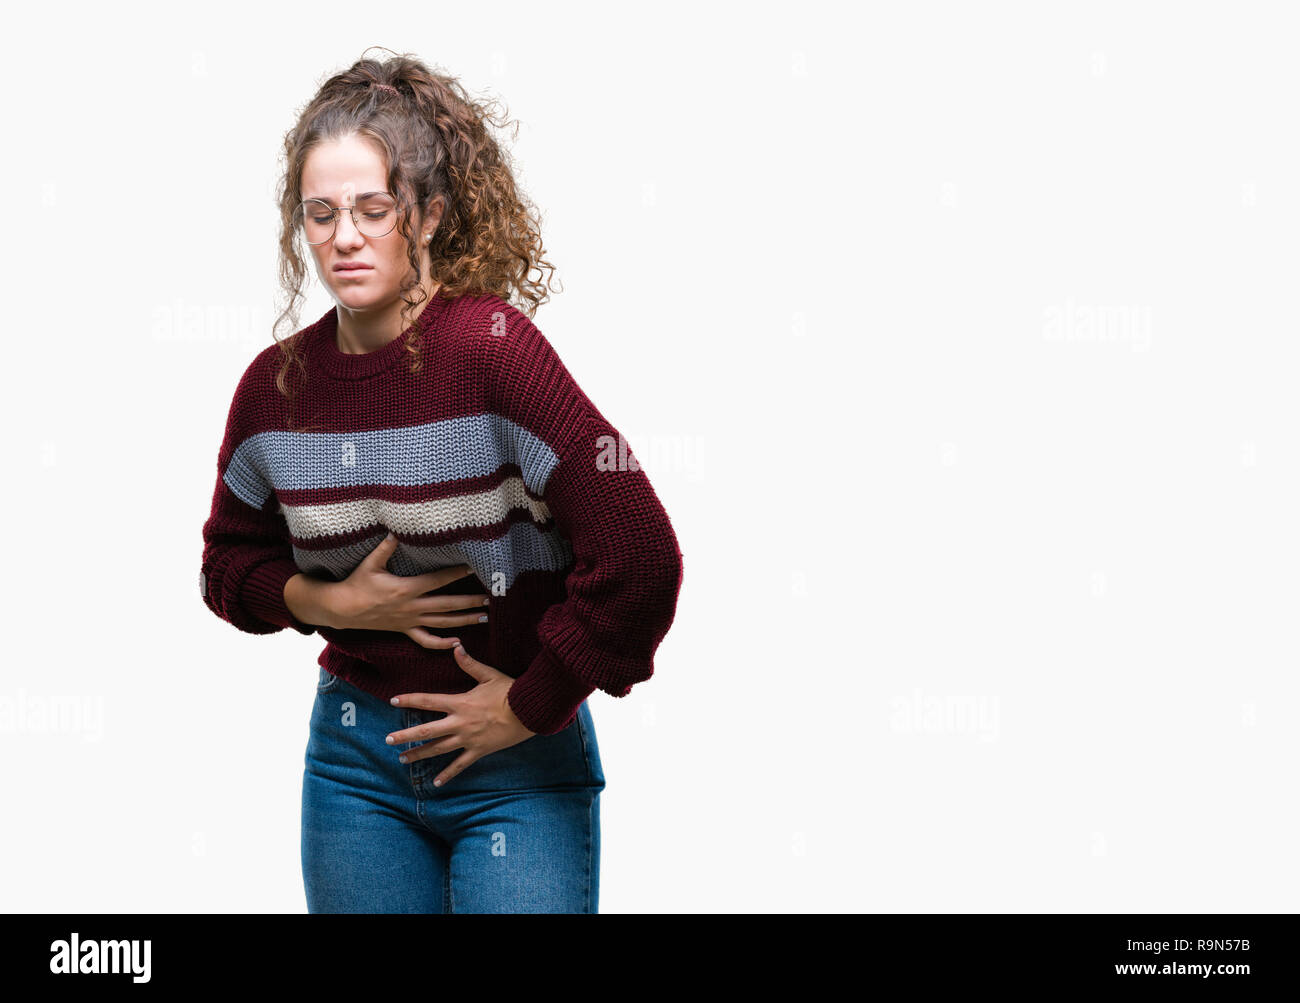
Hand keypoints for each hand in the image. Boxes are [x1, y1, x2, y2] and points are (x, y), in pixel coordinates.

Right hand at [329, 533, 490, 649]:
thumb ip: (386, 547)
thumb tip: (396, 530)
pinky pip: (425, 641)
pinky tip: (457, 643)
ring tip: (483, 617)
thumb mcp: (370, 563)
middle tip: (489, 599)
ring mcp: (409, 621)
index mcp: (406, 589)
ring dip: (463, 621)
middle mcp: (411, 607)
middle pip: (446, 605)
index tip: (473, 568)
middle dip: (469, 602)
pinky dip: (442, 643)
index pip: (437, 580)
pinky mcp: (404, 630)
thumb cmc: (356, 583)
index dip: (456, 573)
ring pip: (442, 623)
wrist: (342, 609)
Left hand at [384, 643, 537, 786]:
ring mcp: (467, 739)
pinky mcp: (478, 750)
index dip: (409, 700)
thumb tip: (456, 647)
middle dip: (405, 736)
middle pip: (427, 730)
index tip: (393, 701)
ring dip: (419, 754)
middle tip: (388, 740)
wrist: (528, 712)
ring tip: (402, 759)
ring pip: (438, 749)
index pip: (428, 700)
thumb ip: (469, 663)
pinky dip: (448, 774)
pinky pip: (460, 765)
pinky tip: (435, 782)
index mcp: (459, 703)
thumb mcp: (489, 675)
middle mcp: (459, 723)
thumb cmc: (509, 691)